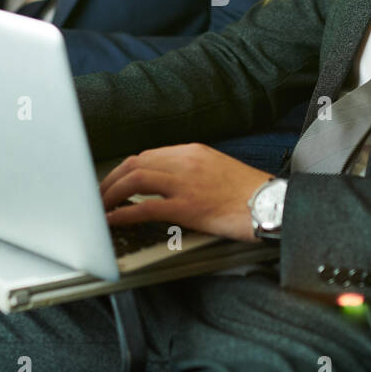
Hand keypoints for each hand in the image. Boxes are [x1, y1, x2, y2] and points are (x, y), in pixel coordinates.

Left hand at [98, 143, 272, 242]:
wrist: (273, 204)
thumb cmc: (251, 194)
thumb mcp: (219, 170)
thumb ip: (192, 173)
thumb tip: (167, 187)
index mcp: (193, 152)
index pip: (148, 155)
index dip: (125, 169)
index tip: (114, 181)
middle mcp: (186, 162)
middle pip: (135, 163)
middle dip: (110, 179)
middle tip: (98, 195)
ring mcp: (186, 183)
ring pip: (135, 179)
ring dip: (111, 193)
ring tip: (99, 208)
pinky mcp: (188, 207)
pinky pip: (146, 207)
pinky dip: (124, 212)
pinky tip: (113, 219)